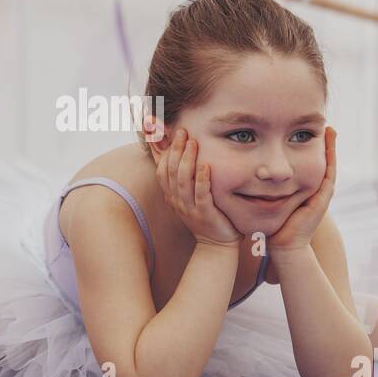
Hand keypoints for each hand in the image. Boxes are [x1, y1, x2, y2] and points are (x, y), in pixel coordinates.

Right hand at [155, 127, 241, 247]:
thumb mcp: (188, 197)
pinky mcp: (205, 214)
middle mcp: (177, 201)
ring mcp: (190, 208)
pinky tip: (206, 166)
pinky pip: (201, 194)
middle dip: (175, 150)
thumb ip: (183, 178)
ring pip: (183, 181)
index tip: (166, 133)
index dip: (161, 152)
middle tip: (182, 131)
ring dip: (187, 160)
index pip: (161, 170)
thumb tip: (178, 157)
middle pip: (171, 172)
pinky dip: (202, 179)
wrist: (216, 245)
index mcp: (171, 196)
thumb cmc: (204, 216)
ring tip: (192, 142)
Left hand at [267, 126, 336, 252]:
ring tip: (329, 128)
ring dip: (329, 147)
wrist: (283, 244)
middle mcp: (313, 188)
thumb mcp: (267, 199)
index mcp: (302, 188)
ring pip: (328, 164)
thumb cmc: (272, 224)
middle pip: (320, 161)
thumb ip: (262, 187)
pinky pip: (328, 173)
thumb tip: (249, 173)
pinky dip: (330, 157)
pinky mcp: (322, 197)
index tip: (304, 128)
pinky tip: (329, 142)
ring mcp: (320, 193)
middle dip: (322, 143)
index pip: (307, 163)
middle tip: (322, 123)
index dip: (305, 146)